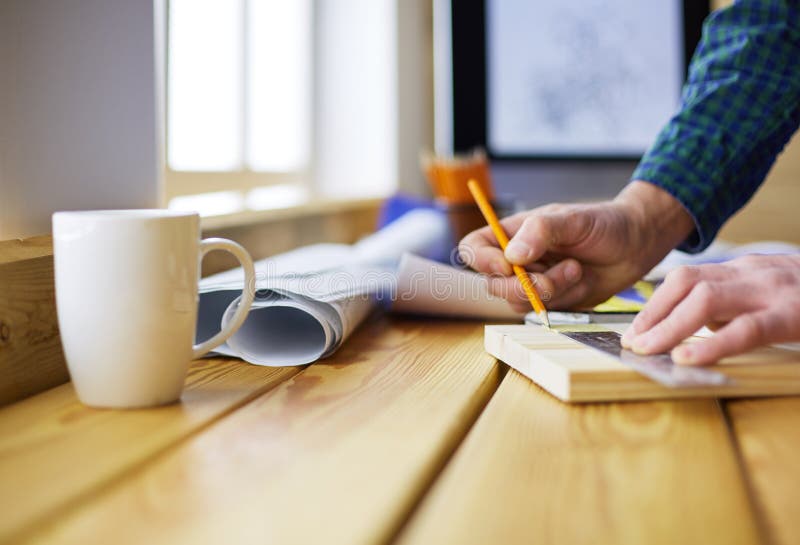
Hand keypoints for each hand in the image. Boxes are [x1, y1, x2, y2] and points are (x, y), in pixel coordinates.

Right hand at [458, 181, 693, 311]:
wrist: (637, 245)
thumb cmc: (604, 223)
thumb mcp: (573, 220)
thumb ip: (541, 232)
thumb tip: (512, 254)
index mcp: (513, 233)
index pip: (475, 248)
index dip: (482, 261)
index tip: (507, 265)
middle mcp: (517, 259)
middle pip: (492, 283)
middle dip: (521, 285)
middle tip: (547, 279)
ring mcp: (533, 281)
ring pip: (518, 301)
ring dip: (549, 290)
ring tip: (576, 269)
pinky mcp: (552, 300)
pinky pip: (544, 310)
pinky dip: (564, 298)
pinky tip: (581, 279)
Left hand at [621, 254, 799, 364]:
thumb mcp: (770, 292)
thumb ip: (735, 305)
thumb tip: (695, 328)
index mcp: (744, 270)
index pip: (685, 279)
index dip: (654, 305)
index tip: (634, 330)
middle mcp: (753, 273)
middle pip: (685, 284)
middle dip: (653, 315)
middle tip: (631, 344)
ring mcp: (773, 290)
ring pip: (706, 300)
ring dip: (669, 326)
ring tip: (648, 351)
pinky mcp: (794, 314)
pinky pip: (747, 328)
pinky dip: (713, 344)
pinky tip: (688, 358)